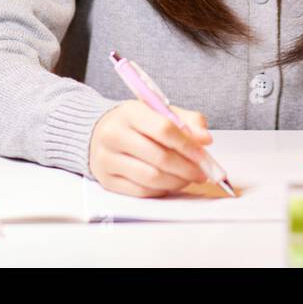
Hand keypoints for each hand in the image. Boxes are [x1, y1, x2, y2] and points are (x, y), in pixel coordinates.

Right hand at [89, 100, 214, 196]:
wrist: (97, 132)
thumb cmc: (135, 123)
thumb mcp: (160, 112)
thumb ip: (187, 121)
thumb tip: (205, 139)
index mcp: (129, 112)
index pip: (164, 129)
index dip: (189, 145)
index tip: (205, 155)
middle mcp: (114, 134)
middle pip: (159, 157)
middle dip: (187, 168)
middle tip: (202, 172)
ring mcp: (107, 159)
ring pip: (151, 177)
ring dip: (177, 181)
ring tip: (188, 178)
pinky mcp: (106, 180)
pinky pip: (141, 191)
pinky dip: (162, 190)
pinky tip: (170, 183)